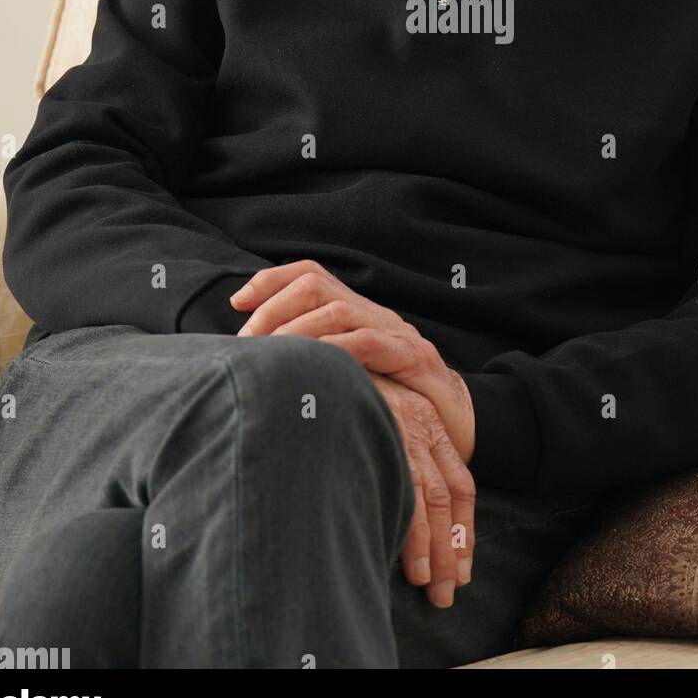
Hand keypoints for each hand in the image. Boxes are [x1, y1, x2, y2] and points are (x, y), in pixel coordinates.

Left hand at [230, 261, 475, 463]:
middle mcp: (375, 314)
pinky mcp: (415, 359)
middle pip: (316, 285)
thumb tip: (256, 365)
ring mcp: (397, 333)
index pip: (311, 274)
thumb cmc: (397, 403)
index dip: (270, 281)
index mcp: (358, 313)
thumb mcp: (353, 375)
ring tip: (271, 359)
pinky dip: (333, 351)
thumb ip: (317, 362)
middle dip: (273, 310)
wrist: (461, 422)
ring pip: (336, 311)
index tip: (237, 302)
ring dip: (295, 332)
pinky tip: (312, 369)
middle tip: (247, 344)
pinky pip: (367, 344)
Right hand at [367, 371, 475, 607]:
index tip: (463, 569)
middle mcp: (422, 425)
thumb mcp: (381, 408)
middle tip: (446, 594)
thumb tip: (396, 499)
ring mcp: (401, 426)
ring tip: (427, 585)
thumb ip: (393, 446)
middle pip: (448, 496)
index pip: (458, 484)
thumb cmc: (347, 381)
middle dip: (450, 549)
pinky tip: (395, 551)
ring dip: (429, 545)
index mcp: (428, 423)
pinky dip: (402, 519)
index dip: (463, 529)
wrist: (329, 344)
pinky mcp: (378, 427)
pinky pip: (396, 480)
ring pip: (426, 496)